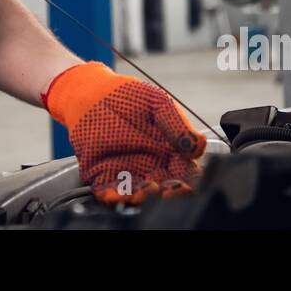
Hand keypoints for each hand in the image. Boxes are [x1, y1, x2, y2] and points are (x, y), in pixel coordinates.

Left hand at [43, 61, 206, 204]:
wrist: (91, 91)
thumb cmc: (127, 95)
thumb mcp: (158, 103)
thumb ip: (177, 124)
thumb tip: (198, 146)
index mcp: (170, 151)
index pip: (185, 174)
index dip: (187, 183)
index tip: (182, 184)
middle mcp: (151, 165)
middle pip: (165, 190)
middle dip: (166, 195)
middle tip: (163, 191)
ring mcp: (127, 171)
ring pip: (139, 194)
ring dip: (141, 199)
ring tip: (141, 192)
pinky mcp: (103, 173)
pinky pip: (109, 191)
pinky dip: (113, 196)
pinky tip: (117, 194)